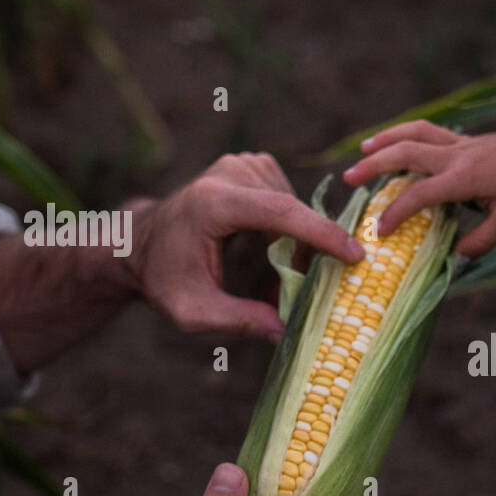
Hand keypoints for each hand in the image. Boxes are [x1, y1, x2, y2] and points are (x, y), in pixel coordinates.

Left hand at [126, 153, 365, 341]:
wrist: (140, 245)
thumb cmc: (165, 280)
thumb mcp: (193, 312)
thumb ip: (238, 320)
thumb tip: (285, 331)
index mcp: (212, 203)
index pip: (281, 212)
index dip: (322, 233)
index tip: (355, 254)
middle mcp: (229, 174)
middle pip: (291, 211)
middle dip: (304, 252)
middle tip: (293, 288)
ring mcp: (241, 164)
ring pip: (294, 205)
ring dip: (295, 240)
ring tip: (276, 271)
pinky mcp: (250, 165)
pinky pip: (288, 197)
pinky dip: (288, 226)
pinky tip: (270, 247)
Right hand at [342, 119, 495, 256]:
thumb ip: (484, 239)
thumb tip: (457, 257)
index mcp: (466, 177)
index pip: (421, 193)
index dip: (397, 212)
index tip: (378, 231)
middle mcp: (457, 155)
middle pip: (407, 153)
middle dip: (375, 165)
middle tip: (349, 179)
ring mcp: (458, 143)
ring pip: (414, 133)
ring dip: (385, 140)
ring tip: (361, 151)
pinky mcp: (461, 140)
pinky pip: (426, 130)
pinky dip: (404, 134)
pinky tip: (391, 142)